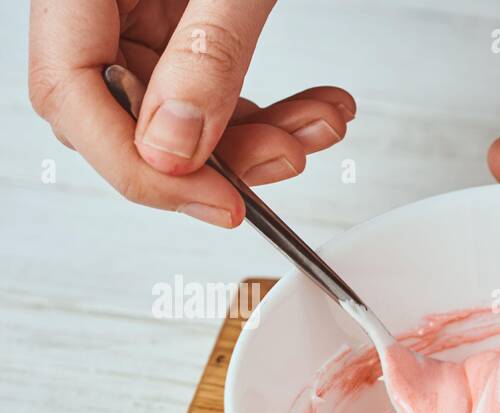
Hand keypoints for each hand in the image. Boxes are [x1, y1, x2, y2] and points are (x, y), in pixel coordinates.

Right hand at [28, 0, 354, 226]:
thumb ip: (207, 54)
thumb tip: (177, 148)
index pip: (72, 96)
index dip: (141, 168)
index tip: (219, 202)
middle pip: (128, 115)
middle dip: (218, 155)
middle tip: (288, 162)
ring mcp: (135, 6)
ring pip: (179, 113)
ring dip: (259, 137)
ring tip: (321, 125)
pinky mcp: (179, 16)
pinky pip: (211, 85)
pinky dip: (269, 108)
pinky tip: (319, 109)